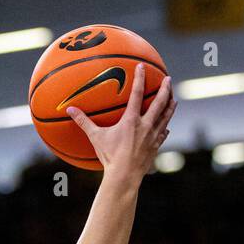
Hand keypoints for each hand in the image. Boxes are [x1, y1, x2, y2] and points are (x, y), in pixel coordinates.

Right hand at [66, 68, 175, 182]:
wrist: (124, 176)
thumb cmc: (109, 157)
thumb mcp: (95, 137)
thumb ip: (83, 122)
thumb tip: (69, 110)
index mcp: (131, 120)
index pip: (137, 94)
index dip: (140, 78)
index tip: (142, 67)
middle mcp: (146, 125)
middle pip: (160, 103)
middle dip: (165, 89)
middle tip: (168, 78)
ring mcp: (153, 136)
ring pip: (166, 117)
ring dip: (171, 106)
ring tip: (174, 98)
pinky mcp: (156, 147)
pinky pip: (163, 134)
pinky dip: (165, 128)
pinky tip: (166, 127)